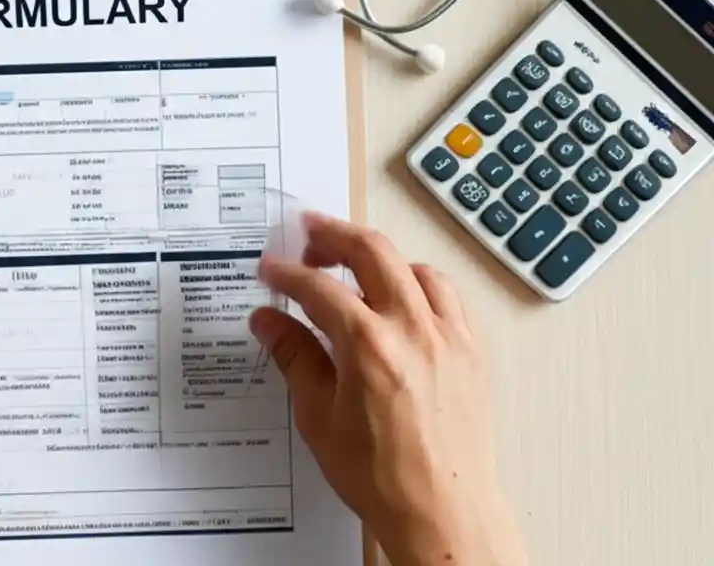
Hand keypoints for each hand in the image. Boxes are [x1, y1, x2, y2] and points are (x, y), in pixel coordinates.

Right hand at [250, 213, 527, 565]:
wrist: (441, 508)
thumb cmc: (381, 475)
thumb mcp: (318, 415)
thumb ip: (294, 357)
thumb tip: (269, 321)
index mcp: (368, 345)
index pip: (318, 287)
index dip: (286, 272)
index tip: (270, 269)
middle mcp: (414, 329)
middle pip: (371, 251)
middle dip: (333, 234)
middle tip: (309, 233)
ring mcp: (449, 336)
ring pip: (415, 266)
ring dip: (380, 255)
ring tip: (354, 263)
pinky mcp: (472, 350)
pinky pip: (447, 295)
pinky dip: (419, 283)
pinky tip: (404, 294)